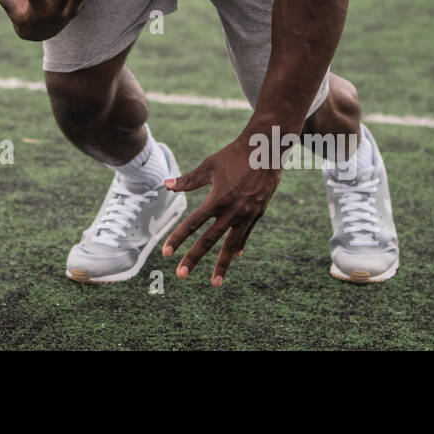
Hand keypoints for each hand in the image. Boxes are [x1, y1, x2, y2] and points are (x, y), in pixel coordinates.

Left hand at [161, 135, 281, 285]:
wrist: (267, 150)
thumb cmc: (234, 155)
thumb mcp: (209, 166)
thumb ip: (188, 180)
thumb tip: (166, 185)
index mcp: (217, 199)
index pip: (193, 223)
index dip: (178, 238)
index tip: (166, 252)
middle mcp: (232, 211)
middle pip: (209, 240)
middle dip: (194, 258)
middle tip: (181, 275)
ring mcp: (247, 214)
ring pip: (230, 244)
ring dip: (222, 264)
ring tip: (215, 283)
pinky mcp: (258, 213)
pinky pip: (245, 233)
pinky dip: (238, 245)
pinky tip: (234, 255)